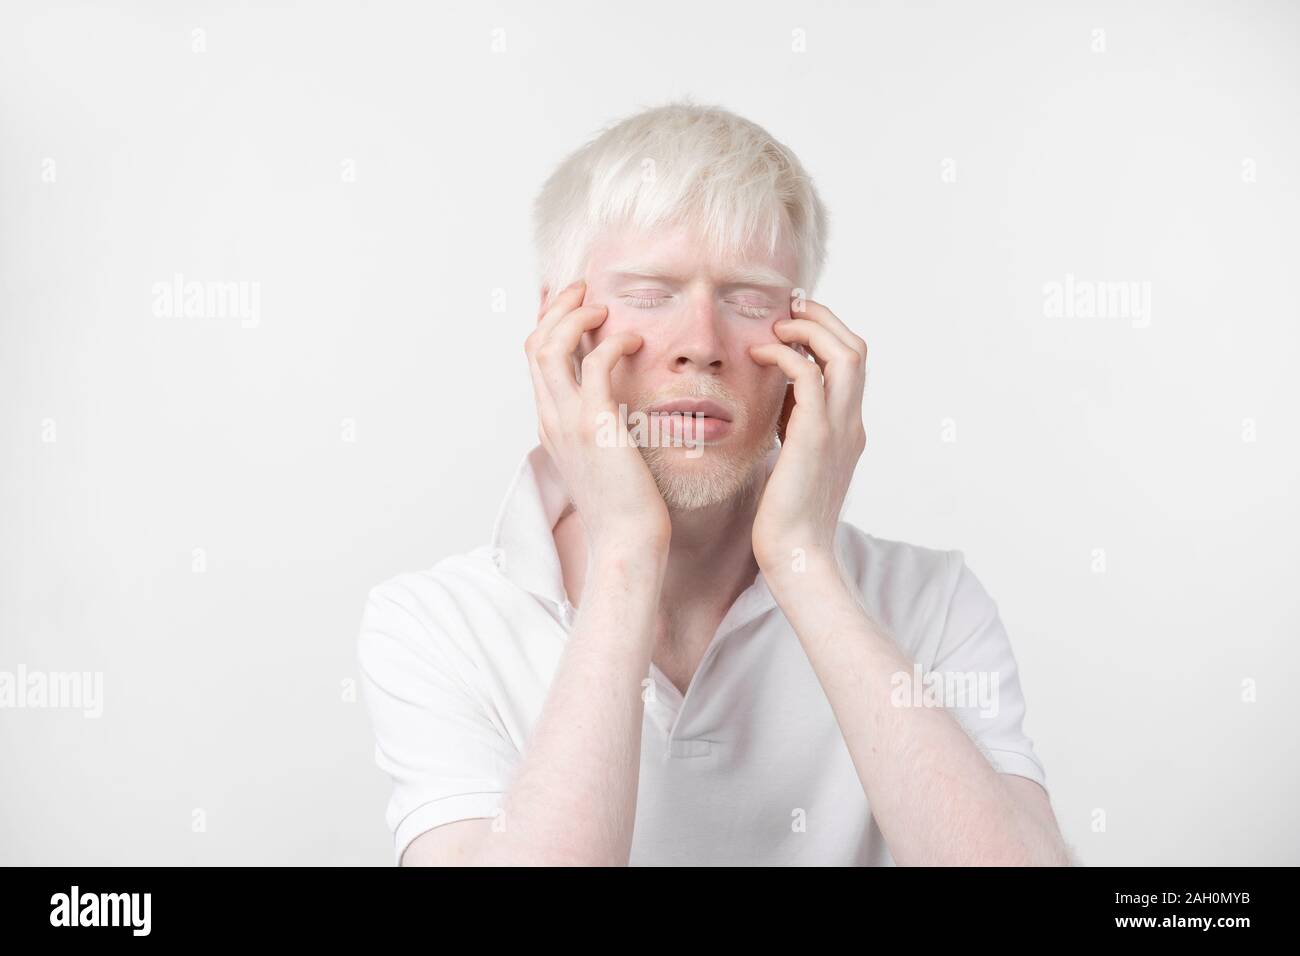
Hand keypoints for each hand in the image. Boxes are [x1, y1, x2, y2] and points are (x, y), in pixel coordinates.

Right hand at [525, 279, 671, 553]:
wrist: (626, 543)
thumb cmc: (625, 507)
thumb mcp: (603, 459)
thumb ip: (600, 427)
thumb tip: (616, 404)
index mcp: (550, 425)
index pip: (535, 360)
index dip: (549, 323)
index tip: (572, 303)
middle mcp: (551, 420)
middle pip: (534, 345)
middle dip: (556, 307)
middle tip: (584, 289)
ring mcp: (568, 422)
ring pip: (549, 348)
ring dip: (573, 317)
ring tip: (601, 306)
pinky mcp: (596, 426)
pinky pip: (595, 364)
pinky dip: (612, 342)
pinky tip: (634, 341)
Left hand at [747, 298, 866, 573]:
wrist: (796, 554)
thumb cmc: (785, 517)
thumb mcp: (792, 461)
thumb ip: (792, 429)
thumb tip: (773, 402)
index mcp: (848, 429)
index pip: (850, 365)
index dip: (826, 335)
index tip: (793, 322)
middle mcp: (851, 424)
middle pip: (856, 348)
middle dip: (824, 319)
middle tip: (789, 307)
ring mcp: (839, 429)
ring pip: (845, 354)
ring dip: (812, 329)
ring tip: (779, 325)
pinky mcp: (815, 437)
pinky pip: (810, 377)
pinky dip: (788, 356)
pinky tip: (761, 355)